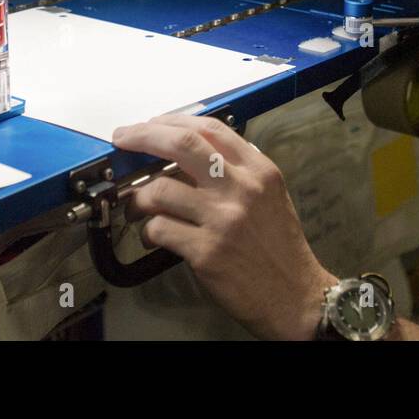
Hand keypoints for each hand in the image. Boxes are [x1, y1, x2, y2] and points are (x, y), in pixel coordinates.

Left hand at [112, 113, 335, 339]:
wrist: (296, 297)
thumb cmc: (280, 247)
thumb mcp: (270, 195)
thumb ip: (239, 171)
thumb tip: (191, 152)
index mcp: (259, 170)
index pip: (210, 128)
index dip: (172, 121)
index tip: (151, 125)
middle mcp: (241, 188)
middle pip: (182, 144)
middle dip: (142, 135)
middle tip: (123, 138)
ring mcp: (222, 220)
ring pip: (160, 189)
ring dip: (138, 197)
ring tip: (136, 207)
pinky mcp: (206, 252)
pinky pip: (159, 228)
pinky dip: (148, 231)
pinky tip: (152, 236)